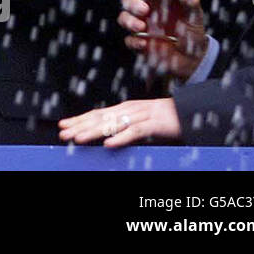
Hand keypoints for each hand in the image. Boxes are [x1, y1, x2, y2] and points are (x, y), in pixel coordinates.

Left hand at [58, 98, 181, 147]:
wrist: (190, 110)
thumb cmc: (164, 118)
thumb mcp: (140, 121)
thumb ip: (123, 126)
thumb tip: (105, 135)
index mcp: (124, 109)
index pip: (97, 114)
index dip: (79, 119)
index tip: (63, 125)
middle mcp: (129, 110)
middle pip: (100, 119)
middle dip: (79, 126)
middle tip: (63, 133)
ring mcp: (141, 116)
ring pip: (113, 125)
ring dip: (93, 132)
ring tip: (78, 139)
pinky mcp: (155, 124)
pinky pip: (135, 132)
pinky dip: (121, 138)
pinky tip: (108, 144)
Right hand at [119, 0, 209, 79]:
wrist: (193, 57)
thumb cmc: (192, 31)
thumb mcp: (195, 15)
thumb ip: (191, 3)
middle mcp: (144, 11)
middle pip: (127, 1)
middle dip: (131, 4)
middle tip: (144, 9)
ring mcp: (140, 27)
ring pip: (124, 18)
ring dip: (129, 21)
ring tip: (141, 27)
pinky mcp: (139, 42)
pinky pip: (129, 40)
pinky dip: (134, 41)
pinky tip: (144, 43)